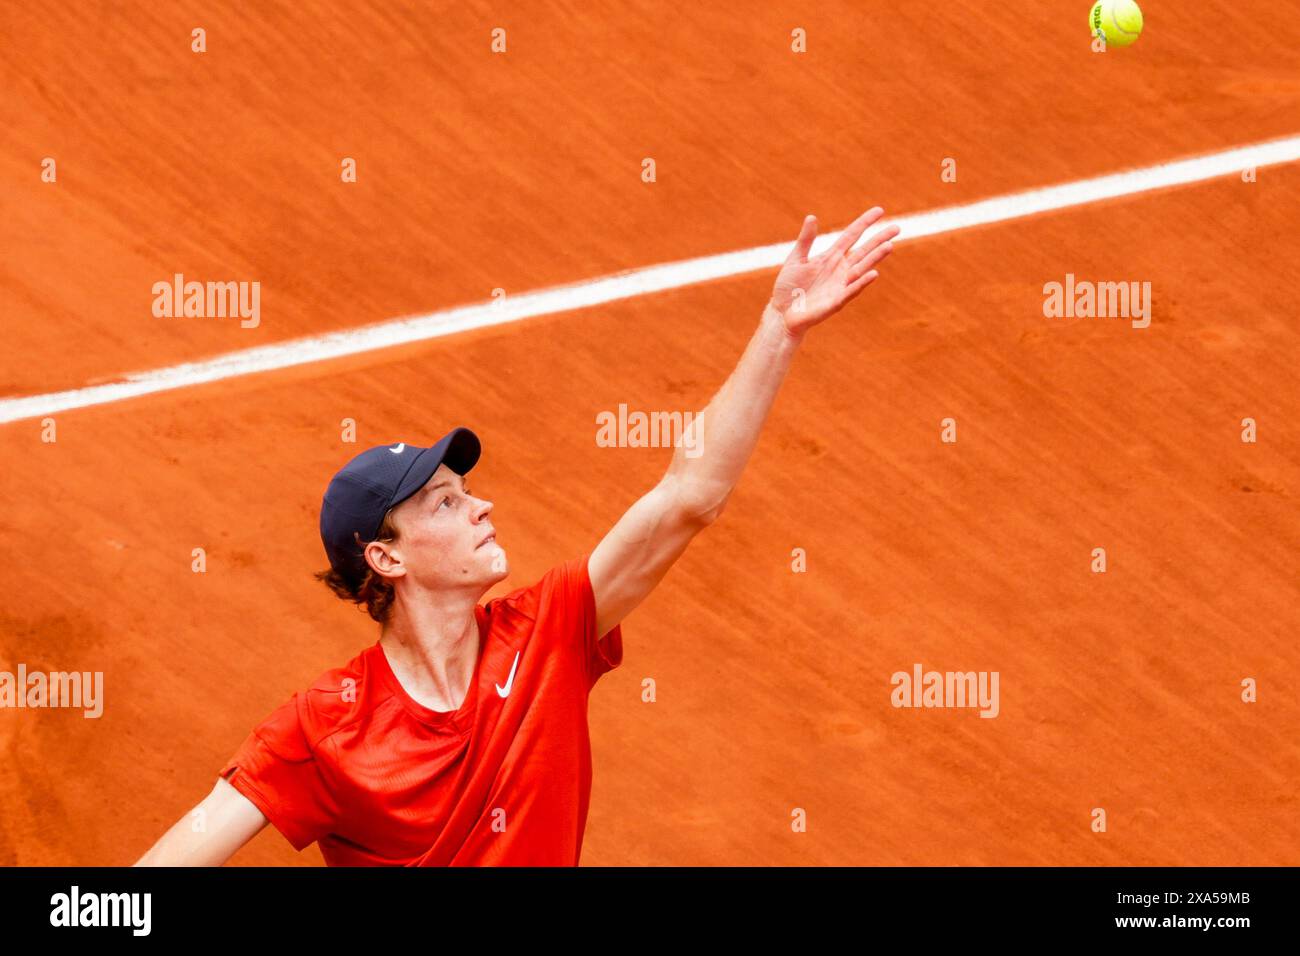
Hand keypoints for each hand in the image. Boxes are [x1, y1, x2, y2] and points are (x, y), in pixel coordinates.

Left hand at [767, 207, 898, 336]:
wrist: (782, 312)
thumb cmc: (789, 286)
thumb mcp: (796, 258)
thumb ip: (806, 240)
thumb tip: (811, 217)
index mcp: (831, 257)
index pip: (852, 235)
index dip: (864, 222)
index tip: (880, 210)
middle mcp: (840, 269)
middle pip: (864, 250)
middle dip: (879, 239)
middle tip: (897, 227)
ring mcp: (840, 285)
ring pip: (862, 268)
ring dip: (875, 258)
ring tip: (889, 246)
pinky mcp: (836, 302)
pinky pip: (851, 290)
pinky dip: (862, 282)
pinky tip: (873, 273)